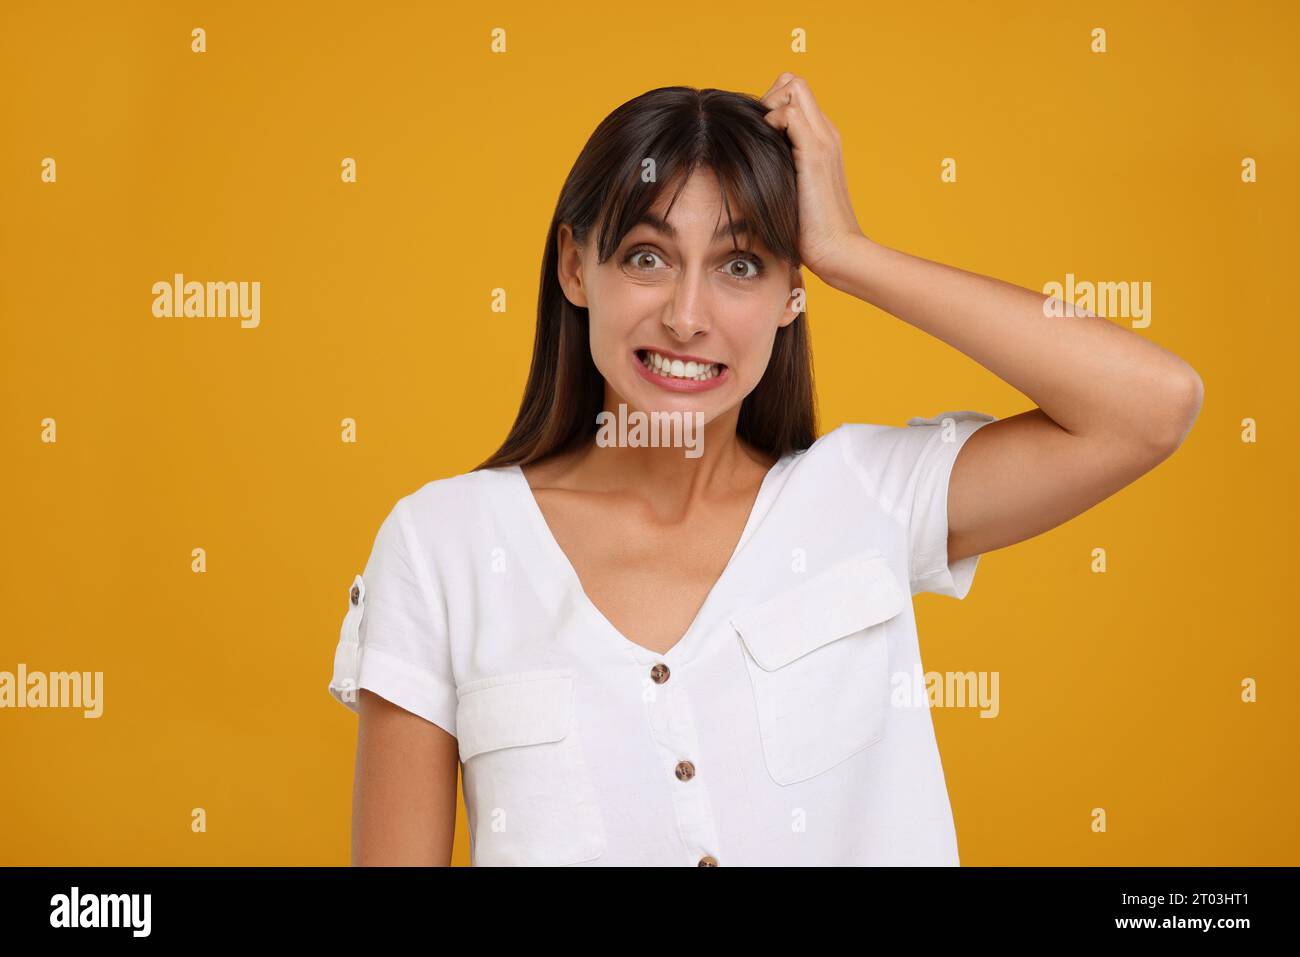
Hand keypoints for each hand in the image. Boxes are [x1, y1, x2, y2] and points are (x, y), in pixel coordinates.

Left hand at [759, 73, 865, 283]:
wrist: (837, 250)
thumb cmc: (810, 231)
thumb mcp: (791, 193)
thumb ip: (779, 172)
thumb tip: (750, 169)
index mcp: (820, 140)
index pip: (795, 95)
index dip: (771, 105)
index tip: (757, 136)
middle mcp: (825, 133)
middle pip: (794, 81)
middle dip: (768, 96)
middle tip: (756, 133)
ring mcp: (822, 140)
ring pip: (794, 86)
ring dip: (769, 105)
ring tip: (761, 140)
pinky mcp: (815, 154)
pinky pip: (791, 113)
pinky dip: (772, 121)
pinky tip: (766, 149)